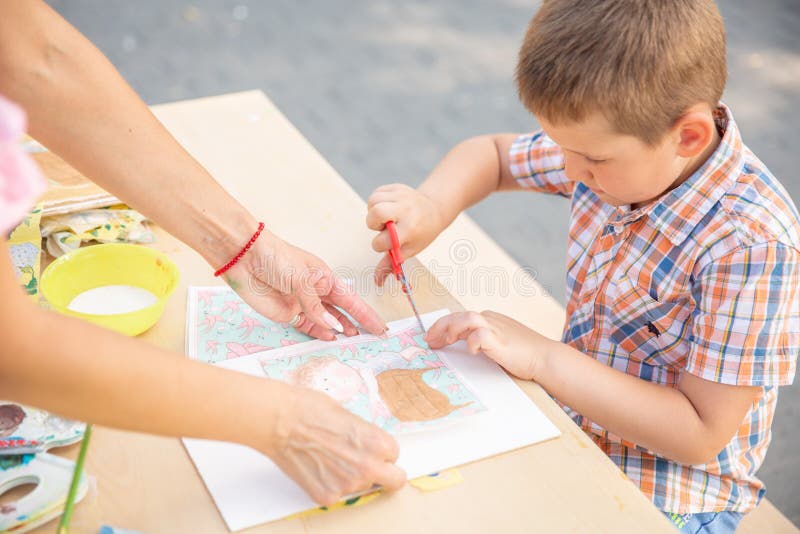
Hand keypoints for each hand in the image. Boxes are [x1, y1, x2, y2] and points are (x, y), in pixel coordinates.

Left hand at [222, 230, 386, 340]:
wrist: (244, 257)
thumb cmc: (275, 257)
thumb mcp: (301, 278)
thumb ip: (316, 304)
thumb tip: (332, 326)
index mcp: (324, 277)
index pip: (350, 299)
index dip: (365, 313)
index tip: (379, 325)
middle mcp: (316, 291)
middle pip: (342, 311)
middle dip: (357, 323)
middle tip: (373, 337)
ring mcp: (302, 304)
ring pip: (326, 321)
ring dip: (339, 330)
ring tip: (355, 341)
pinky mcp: (287, 314)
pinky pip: (308, 327)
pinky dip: (320, 333)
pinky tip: (331, 338)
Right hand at [260, 385, 405, 505]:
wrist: (280, 420)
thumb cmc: (310, 409)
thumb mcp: (349, 416)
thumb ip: (365, 435)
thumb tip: (367, 444)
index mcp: (378, 443)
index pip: (394, 455)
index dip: (381, 451)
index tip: (371, 450)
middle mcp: (368, 467)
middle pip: (395, 481)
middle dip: (386, 474)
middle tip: (370, 467)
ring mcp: (347, 485)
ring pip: (363, 487)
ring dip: (353, 477)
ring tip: (329, 458)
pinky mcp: (327, 496)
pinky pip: (338, 495)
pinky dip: (330, 484)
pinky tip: (317, 467)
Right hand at [366, 184, 446, 285]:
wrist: (435, 209)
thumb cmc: (421, 233)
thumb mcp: (409, 250)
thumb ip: (391, 264)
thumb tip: (377, 282)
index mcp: (410, 229)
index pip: (382, 240)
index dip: (380, 244)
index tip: (387, 243)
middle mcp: (406, 210)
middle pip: (376, 214)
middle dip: (373, 224)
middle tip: (383, 227)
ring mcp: (402, 195)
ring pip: (373, 202)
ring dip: (374, 213)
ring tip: (386, 218)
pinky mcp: (396, 187)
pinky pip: (376, 193)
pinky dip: (377, 202)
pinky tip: (387, 209)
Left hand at [424, 310, 554, 380]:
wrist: (545, 357)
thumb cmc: (523, 353)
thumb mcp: (498, 342)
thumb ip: (482, 339)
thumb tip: (462, 343)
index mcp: (489, 319)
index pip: (460, 317)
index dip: (443, 326)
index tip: (432, 338)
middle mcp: (490, 319)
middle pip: (458, 315)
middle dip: (440, 327)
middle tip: (429, 341)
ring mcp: (496, 328)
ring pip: (467, 318)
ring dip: (452, 329)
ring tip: (445, 342)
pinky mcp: (500, 340)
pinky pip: (480, 335)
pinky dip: (472, 342)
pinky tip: (472, 352)